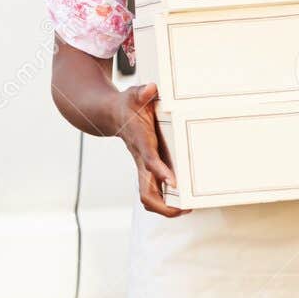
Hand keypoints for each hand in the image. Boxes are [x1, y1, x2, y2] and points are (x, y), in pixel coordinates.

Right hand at [117, 82, 189, 217]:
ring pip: (148, 197)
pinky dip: (166, 202)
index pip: (149, 160)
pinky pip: (153, 193)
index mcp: (140, 142)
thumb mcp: (133, 94)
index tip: (174, 182)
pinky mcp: (146, 171)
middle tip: (186, 208)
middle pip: (146, 192)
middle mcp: (140, 160)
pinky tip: (182, 201)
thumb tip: (151, 88)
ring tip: (188, 208)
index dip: (159, 171)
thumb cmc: (127, 106)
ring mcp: (142, 168)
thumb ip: (142, 93)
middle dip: (164, 206)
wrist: (110, 115)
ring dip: (166, 208)